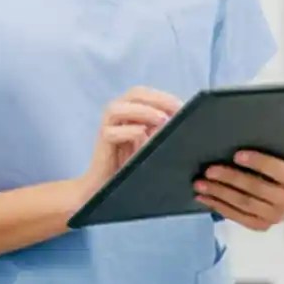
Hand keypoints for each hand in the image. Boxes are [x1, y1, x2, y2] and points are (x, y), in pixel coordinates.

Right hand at [75, 87, 181, 203]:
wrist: (109, 188)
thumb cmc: (132, 164)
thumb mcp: (150, 144)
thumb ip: (159, 130)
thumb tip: (178, 118)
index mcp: (128, 111)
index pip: (145, 94)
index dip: (163, 97)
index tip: (182, 106)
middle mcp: (116, 115)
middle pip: (134, 94)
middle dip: (157, 99)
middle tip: (176, 109)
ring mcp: (106, 128)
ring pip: (117, 109)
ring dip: (142, 111)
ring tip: (162, 119)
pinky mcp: (101, 145)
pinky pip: (111, 133)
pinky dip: (129, 131)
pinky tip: (143, 134)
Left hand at [193, 150, 283, 231]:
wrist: (282, 190)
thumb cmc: (276, 165)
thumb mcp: (280, 153)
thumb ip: (279, 144)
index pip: (278, 170)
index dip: (258, 162)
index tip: (236, 154)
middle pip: (256, 188)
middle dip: (230, 178)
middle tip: (209, 170)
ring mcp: (275, 217)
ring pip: (244, 204)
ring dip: (219, 193)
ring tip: (200, 184)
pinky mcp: (260, 226)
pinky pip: (237, 217)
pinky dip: (218, 206)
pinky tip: (203, 198)